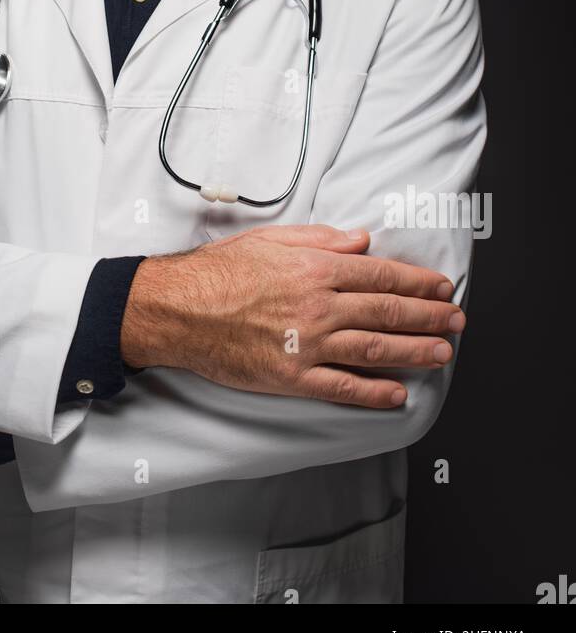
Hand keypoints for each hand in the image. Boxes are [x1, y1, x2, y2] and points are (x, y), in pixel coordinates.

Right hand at [120, 224, 465, 409]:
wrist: (178, 308)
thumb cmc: (219, 271)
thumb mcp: (271, 238)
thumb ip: (321, 239)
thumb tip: (362, 241)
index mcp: (316, 269)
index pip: (381, 274)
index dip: (418, 282)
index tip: (441, 287)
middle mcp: (319, 306)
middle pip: (388, 311)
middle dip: (429, 316)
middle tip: (455, 321)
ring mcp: (308, 345)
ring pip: (376, 349)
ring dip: (416, 352)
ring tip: (442, 353)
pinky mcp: (292, 377)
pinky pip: (343, 387)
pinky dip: (375, 392)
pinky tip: (398, 394)